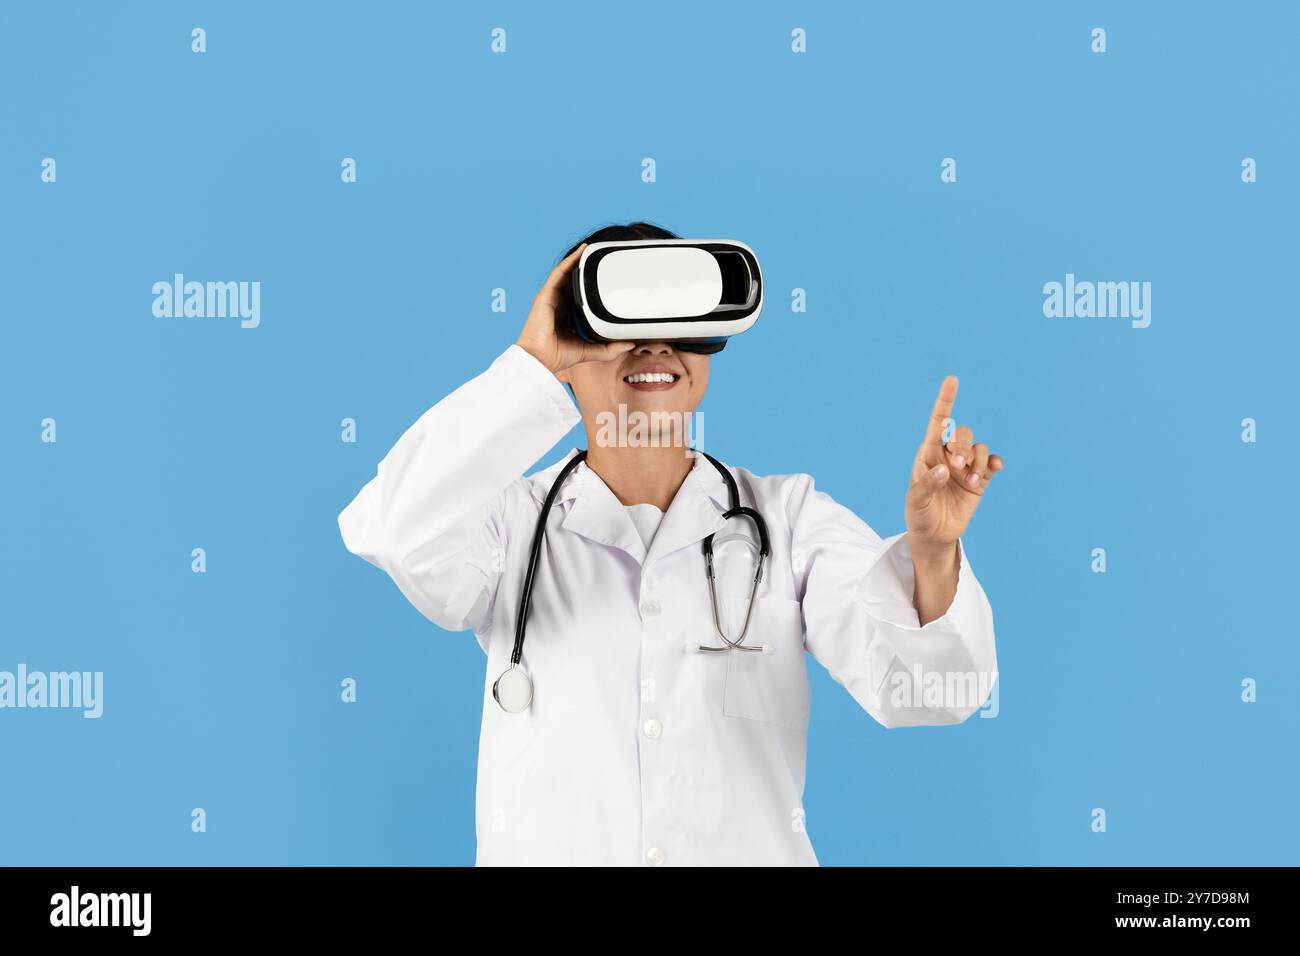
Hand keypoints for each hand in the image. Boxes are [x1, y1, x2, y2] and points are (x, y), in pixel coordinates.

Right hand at [515, 243, 635, 373]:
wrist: (541, 359)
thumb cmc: (558, 356)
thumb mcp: (591, 350)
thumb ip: (610, 348)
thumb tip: (630, 344)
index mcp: (565, 315)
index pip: (578, 295)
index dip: (589, 285)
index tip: (603, 278)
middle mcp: (557, 303)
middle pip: (572, 281)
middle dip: (583, 268)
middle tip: (599, 257)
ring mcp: (550, 298)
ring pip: (565, 273)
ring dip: (577, 260)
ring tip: (590, 249)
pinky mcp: (545, 295)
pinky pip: (558, 273)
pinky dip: (569, 262)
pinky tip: (579, 253)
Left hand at [905, 376, 1003, 562]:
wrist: (934, 534)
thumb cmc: (919, 513)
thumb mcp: (916, 501)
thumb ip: (927, 484)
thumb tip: (944, 469)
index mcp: (928, 453)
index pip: (938, 422)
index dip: (946, 400)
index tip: (953, 380)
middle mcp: (948, 455)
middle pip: (962, 433)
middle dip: (963, 445)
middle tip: (958, 466)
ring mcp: (965, 466)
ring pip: (979, 447)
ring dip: (978, 460)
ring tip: (970, 480)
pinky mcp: (979, 479)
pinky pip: (991, 462)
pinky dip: (994, 462)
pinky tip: (993, 468)